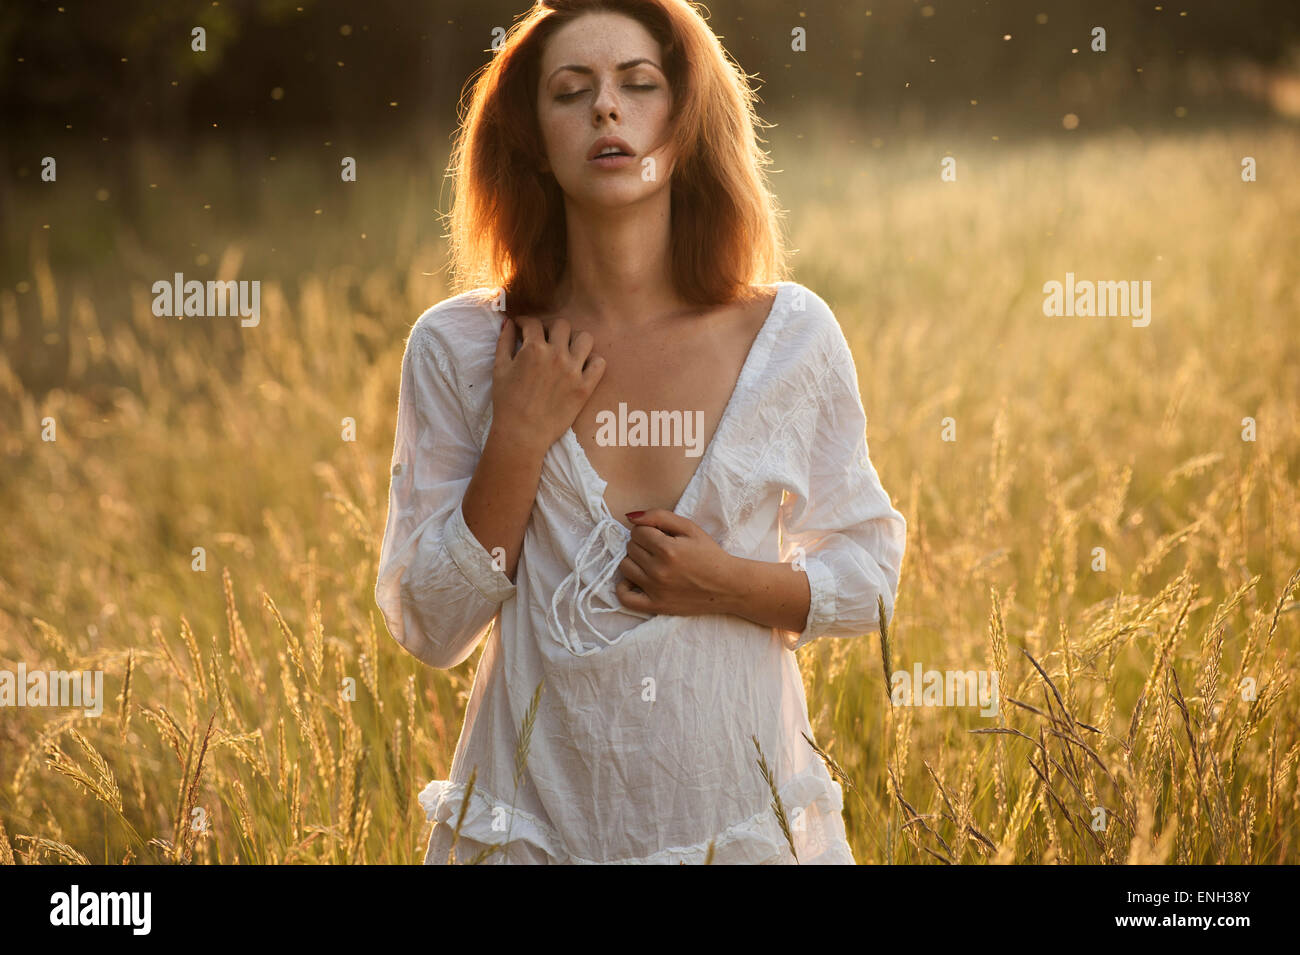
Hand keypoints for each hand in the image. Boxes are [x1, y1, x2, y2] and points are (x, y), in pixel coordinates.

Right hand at [490, 313, 604, 454]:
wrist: (522, 433)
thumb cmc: (507, 402)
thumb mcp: (499, 368)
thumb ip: (504, 342)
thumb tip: (508, 323)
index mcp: (534, 349)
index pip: (534, 323)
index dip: (526, 322)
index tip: (524, 328)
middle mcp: (556, 355)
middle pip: (562, 325)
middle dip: (551, 328)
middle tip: (546, 339)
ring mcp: (574, 371)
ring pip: (585, 338)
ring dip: (575, 340)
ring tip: (567, 349)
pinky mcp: (585, 387)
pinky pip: (599, 363)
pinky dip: (592, 361)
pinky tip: (581, 366)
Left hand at [614, 509, 740, 615]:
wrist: (728, 586)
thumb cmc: (709, 554)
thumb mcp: (690, 528)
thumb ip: (659, 516)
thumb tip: (630, 517)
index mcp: (668, 549)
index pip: (637, 531)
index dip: (648, 530)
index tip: (660, 535)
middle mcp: (658, 570)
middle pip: (630, 547)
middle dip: (642, 544)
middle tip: (659, 549)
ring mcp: (655, 590)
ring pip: (625, 567)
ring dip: (635, 561)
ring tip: (651, 562)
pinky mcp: (656, 606)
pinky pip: (624, 597)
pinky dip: (624, 587)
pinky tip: (637, 580)